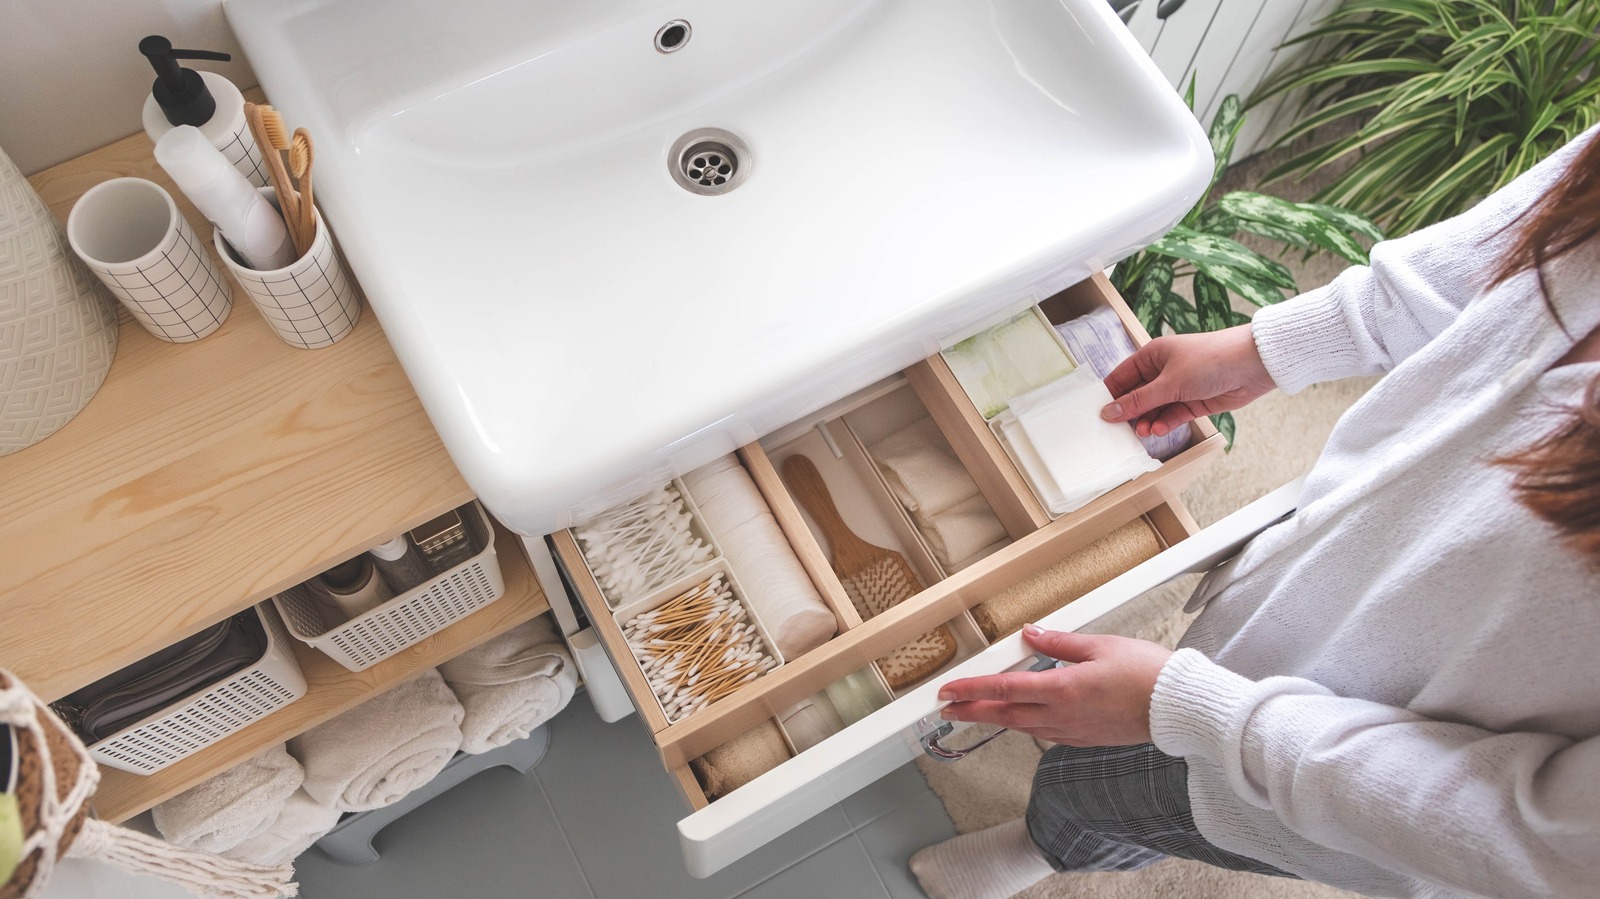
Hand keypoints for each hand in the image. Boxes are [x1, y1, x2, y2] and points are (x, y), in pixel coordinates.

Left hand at [938, 625, 1172, 746]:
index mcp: (1062, 690)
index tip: (947, 691)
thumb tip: (1031, 634)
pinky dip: (1024, 725)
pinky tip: (1021, 719)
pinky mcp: (1085, 738)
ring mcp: (1073, 731)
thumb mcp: (1101, 645)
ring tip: (975, 712)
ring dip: (995, 719)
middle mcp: (1062, 716)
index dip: (971, 691)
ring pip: (1023, 727)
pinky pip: (1045, 733)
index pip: (1004, 690)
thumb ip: (1060, 642)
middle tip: (946, 708)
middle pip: (1005, 715)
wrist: (1178, 709)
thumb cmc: (1148, 675)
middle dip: (971, 711)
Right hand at [1101, 324, 1276, 438]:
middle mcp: (1163, 371)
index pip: (1122, 377)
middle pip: (1137, 396)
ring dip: (1146, 421)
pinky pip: (1171, 415)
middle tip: (1118, 431)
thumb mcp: (1169, 382)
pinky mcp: (1193, 402)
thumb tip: (1108, 413)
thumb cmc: (1210, 360)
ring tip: (1143, 432)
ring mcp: (1179, 388)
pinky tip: (1158, 430)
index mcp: (1152, 356)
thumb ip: (1138, 401)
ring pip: (1154, 409)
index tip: (1099, 414)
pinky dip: (1164, 423)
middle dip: (1129, 413)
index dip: (1110, 395)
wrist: (1253, 365)